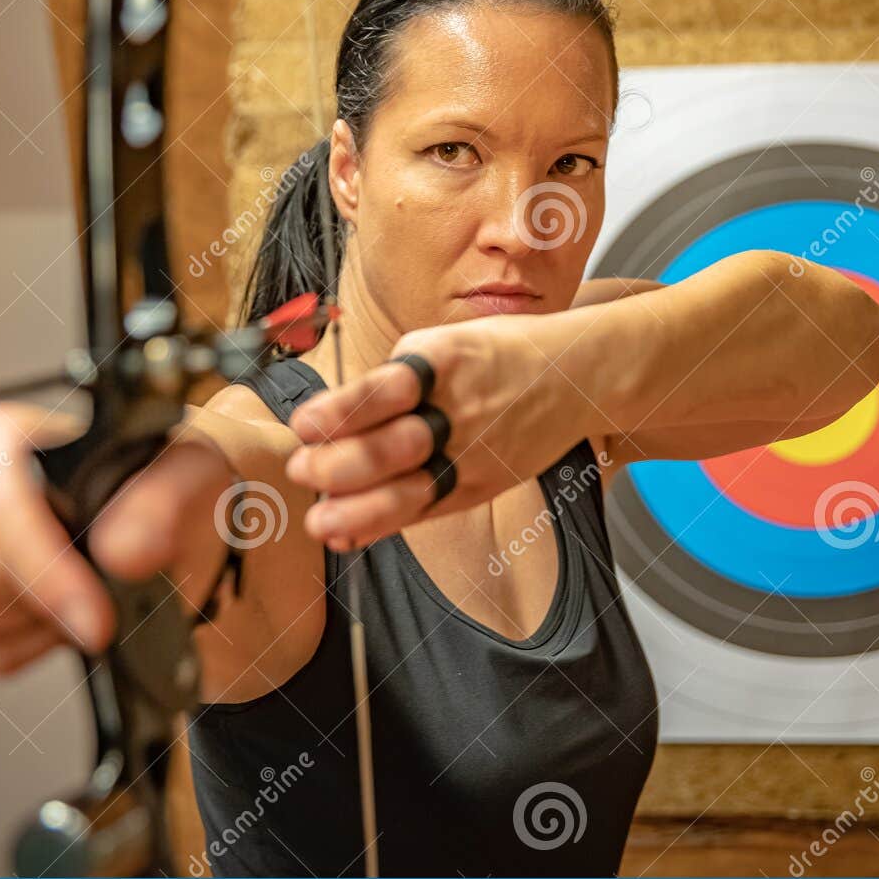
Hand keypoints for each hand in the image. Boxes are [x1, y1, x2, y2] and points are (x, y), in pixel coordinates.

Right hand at [0, 403, 231, 674]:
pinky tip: (72, 611)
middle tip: (108, 610)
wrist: (182, 530)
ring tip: (93, 592)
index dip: (39, 562)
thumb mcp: (191, 473)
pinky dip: (40, 645)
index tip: (96, 617)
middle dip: (38, 596)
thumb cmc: (172, 484)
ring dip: (40, 621)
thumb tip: (119, 552)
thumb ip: (163, 500)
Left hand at [284, 315, 583, 547]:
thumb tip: (330, 418)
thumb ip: (394, 380)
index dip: (345, 410)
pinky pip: (427, 509)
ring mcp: (472, 453)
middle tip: (300, 471)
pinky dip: (384, 524)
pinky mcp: (481, 485)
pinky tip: (348, 534)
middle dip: (342, 464)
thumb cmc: (496, 355)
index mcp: (444, 361)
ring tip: (319, 521)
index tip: (305, 425)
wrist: (577, 375)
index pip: (389, 388)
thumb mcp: (444, 344)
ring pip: (412, 488)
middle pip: (396, 445)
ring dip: (360, 507)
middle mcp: (459, 410)